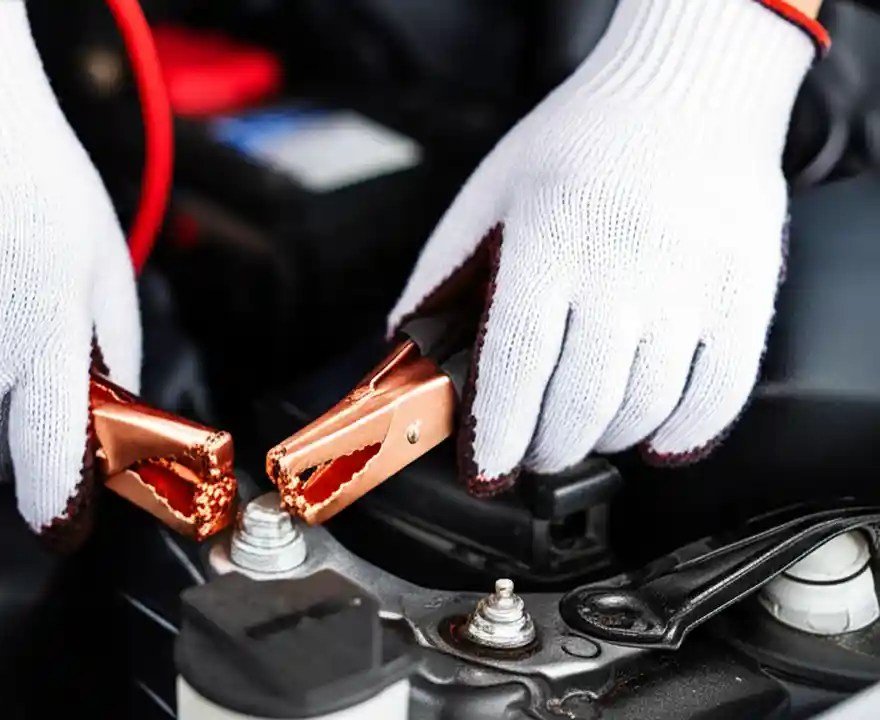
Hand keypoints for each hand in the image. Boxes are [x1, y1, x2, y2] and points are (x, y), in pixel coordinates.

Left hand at [390, 0, 818, 493]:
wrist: (682, 90)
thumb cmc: (575, 143)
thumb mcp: (487, 196)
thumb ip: (442, 276)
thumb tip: (403, 349)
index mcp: (545, 238)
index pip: (513, 364)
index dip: (496, 434)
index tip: (487, 469)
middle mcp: (619, 263)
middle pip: (579, 402)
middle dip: (546, 448)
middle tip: (532, 452)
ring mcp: (689, 280)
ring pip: (644, 406)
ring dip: (605, 441)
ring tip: (583, 434)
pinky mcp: (744, 289)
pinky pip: (719, 391)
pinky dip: (684, 433)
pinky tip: (655, 440)